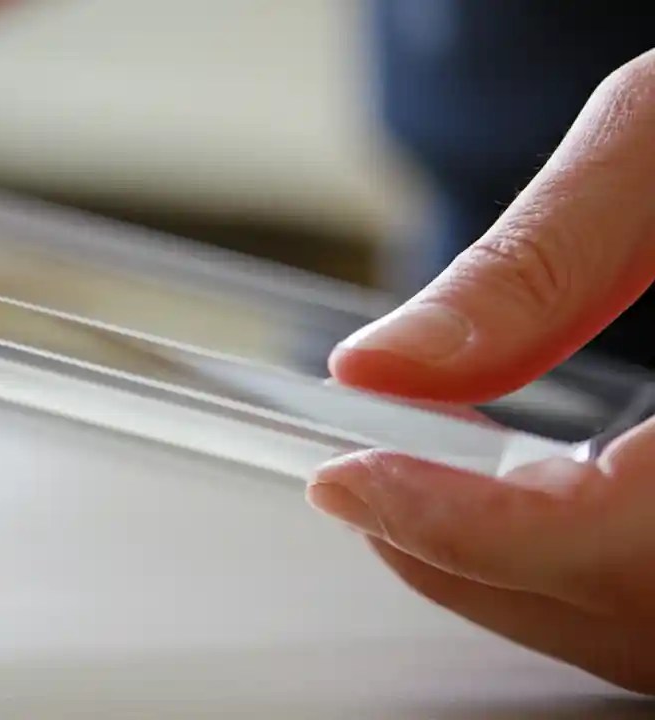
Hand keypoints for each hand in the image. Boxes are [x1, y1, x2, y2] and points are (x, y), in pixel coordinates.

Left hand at [308, 50, 654, 693]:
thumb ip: (534, 264)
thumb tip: (380, 366)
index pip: (616, 547)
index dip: (462, 528)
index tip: (344, 480)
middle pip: (626, 612)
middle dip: (466, 557)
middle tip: (363, 477)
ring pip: (646, 629)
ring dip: (516, 570)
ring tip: (424, 477)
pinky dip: (584, 562)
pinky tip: (532, 489)